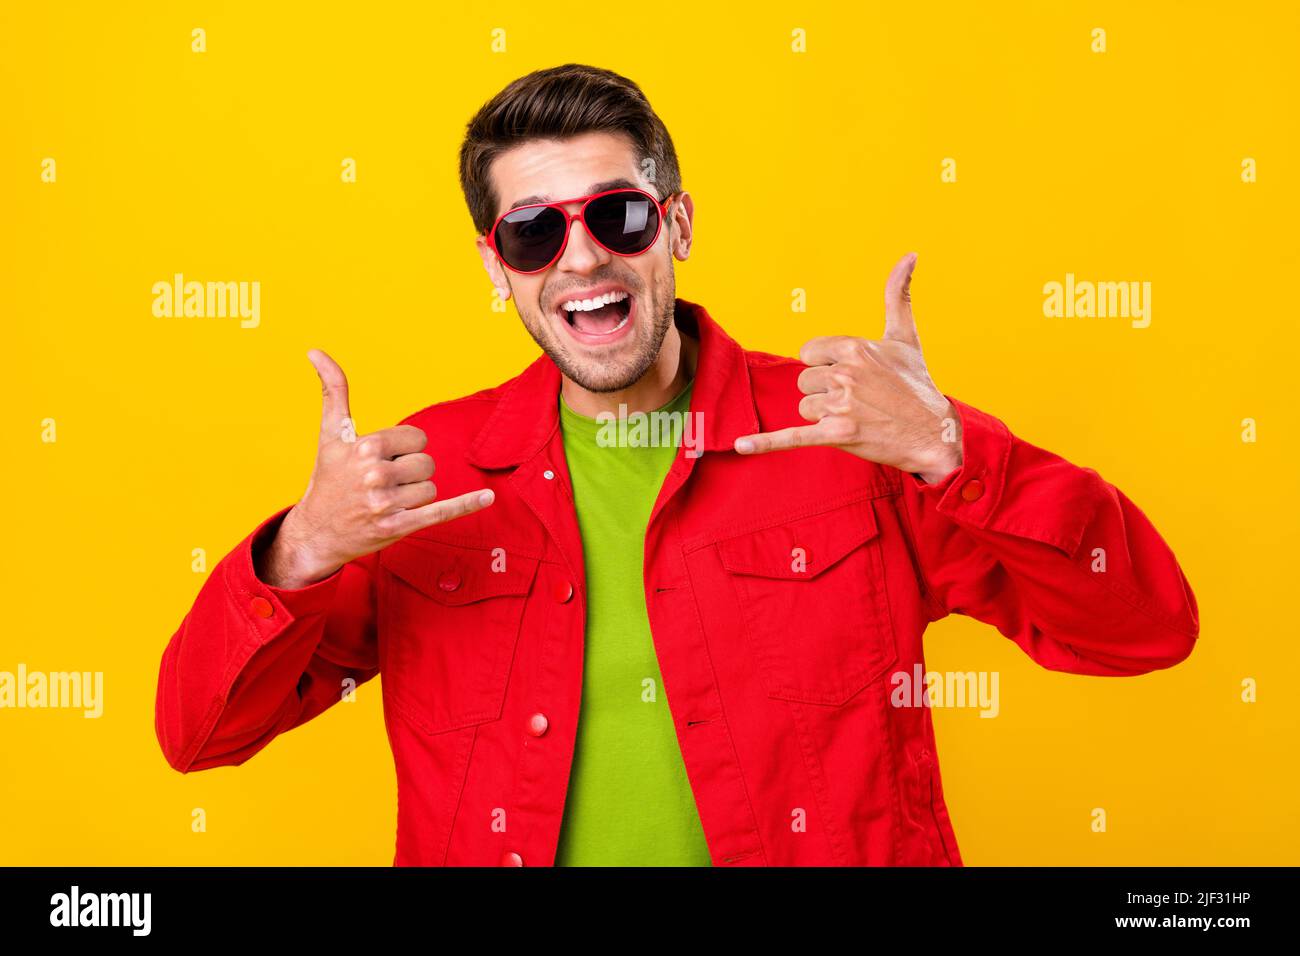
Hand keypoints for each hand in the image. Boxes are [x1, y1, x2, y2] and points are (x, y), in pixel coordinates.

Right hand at [256, 349, 494, 588]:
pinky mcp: (398, 527)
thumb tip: (315, 351)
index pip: (417, 439)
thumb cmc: (328, 479)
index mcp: (365, 447)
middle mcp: (375, 474)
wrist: (317, 533)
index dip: (404, 449)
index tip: (383, 461)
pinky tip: (487, 498)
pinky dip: (466, 505)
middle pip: (426, 464)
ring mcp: (387, 503)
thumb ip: (333, 390)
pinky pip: (442, 512)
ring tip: (386, 501)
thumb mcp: (331, 434)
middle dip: (410, 473)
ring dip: (414, 496)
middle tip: (382, 484)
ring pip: (430, 488)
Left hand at [733, 253, 961, 483]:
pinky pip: (792, 435)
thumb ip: (898, 295)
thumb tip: (909, 255)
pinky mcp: (837, 434)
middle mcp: (845, 373)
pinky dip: (765, 442)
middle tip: (858, 400)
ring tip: (857, 417)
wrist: (933, 434)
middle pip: (804, 382)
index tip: (850, 376)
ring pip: (804, 407)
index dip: (824, 366)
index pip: (808, 354)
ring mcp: (840, 405)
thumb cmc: (917, 385)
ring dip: (824, 416)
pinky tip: (740, 445)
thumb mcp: (906, 337)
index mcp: (854, 347)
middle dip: (824, 393)